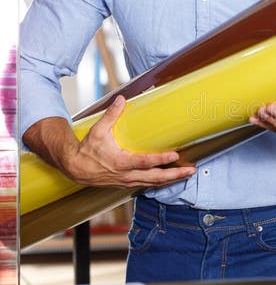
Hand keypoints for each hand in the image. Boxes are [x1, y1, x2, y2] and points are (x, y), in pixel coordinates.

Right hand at [64, 96, 196, 187]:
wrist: (75, 168)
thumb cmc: (87, 150)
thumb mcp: (98, 130)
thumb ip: (111, 115)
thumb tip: (121, 99)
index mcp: (121, 162)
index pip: (145, 162)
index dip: (160, 159)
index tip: (174, 155)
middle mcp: (126, 175)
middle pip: (155, 178)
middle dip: (174, 175)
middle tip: (190, 171)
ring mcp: (127, 181)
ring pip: (153, 184)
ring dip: (171, 180)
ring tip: (186, 174)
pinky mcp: (126, 184)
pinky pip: (147, 185)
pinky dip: (160, 183)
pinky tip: (170, 178)